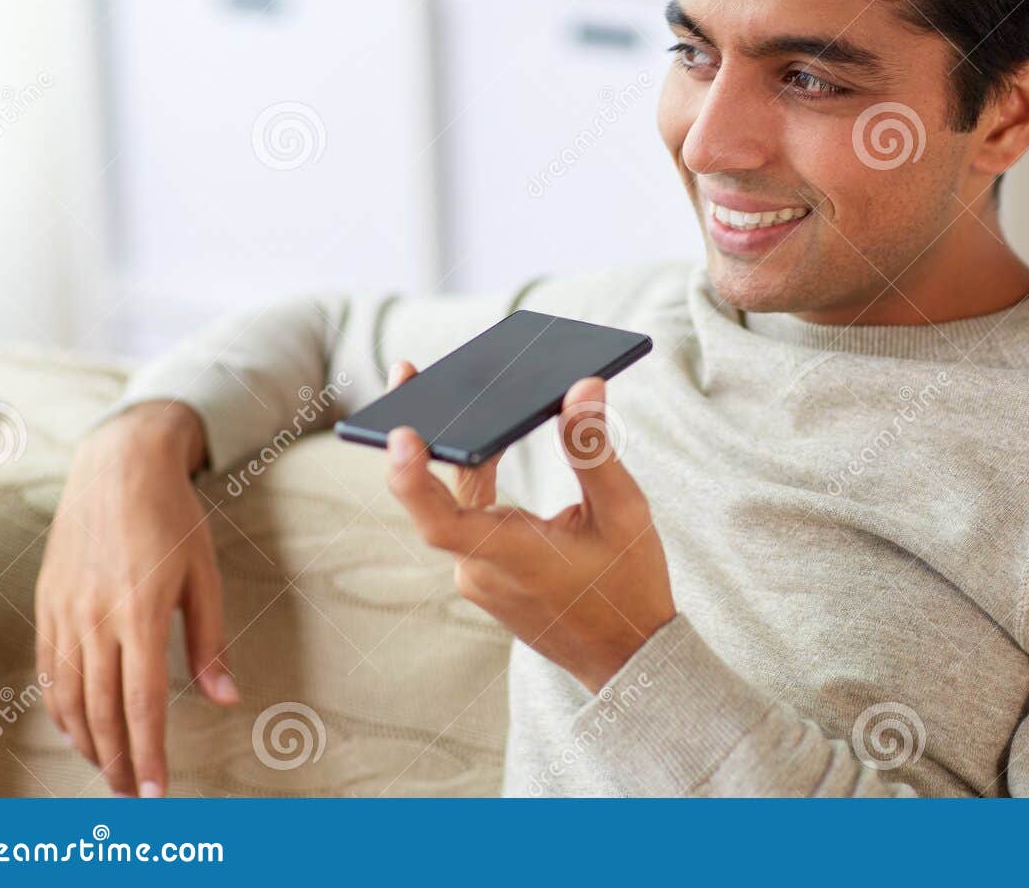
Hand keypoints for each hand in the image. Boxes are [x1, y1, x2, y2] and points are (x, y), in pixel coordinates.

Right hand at [35, 402, 238, 796]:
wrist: (118, 469)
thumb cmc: (174, 519)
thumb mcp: (206, 577)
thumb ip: (212, 642)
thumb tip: (227, 698)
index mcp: (141, 613)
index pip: (143, 703)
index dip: (149, 752)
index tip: (157, 790)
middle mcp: (96, 619)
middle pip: (102, 711)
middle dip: (119, 760)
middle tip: (134, 794)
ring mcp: (65, 613)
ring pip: (69, 698)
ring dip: (88, 742)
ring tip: (110, 769)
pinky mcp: (48, 605)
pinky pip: (49, 672)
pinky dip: (61, 709)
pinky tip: (77, 728)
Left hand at [383, 361, 675, 692]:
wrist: (627, 658)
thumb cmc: (629, 587)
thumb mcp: (624, 513)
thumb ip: (593, 450)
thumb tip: (582, 388)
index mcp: (511, 556)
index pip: (441, 520)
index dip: (412, 478)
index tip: (399, 431)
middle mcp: (481, 568)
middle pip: (437, 496)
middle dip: (424, 433)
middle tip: (410, 370)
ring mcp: (479, 574)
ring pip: (454, 503)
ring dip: (457, 451)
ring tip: (449, 387)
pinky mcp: (487, 573)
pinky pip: (470, 516)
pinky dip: (477, 476)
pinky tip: (489, 436)